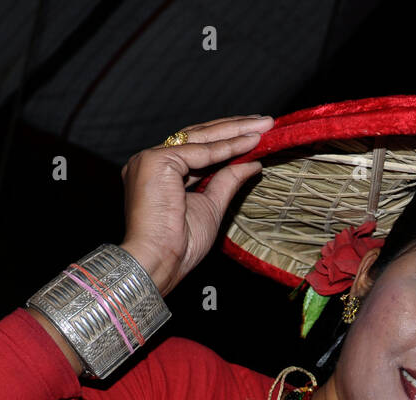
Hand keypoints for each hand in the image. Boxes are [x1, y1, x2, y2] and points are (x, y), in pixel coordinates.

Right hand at [119, 114, 273, 295]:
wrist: (159, 261)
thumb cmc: (179, 245)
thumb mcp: (211, 207)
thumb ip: (228, 181)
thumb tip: (252, 163)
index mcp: (158, 173)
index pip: (196, 148)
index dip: (226, 140)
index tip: (255, 135)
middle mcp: (150, 161)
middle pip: (198, 137)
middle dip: (234, 128)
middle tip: (265, 121)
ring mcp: (150, 159)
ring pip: (200, 138)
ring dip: (234, 130)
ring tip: (263, 125)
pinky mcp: (155, 161)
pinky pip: (199, 151)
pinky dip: (227, 146)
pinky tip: (250, 142)